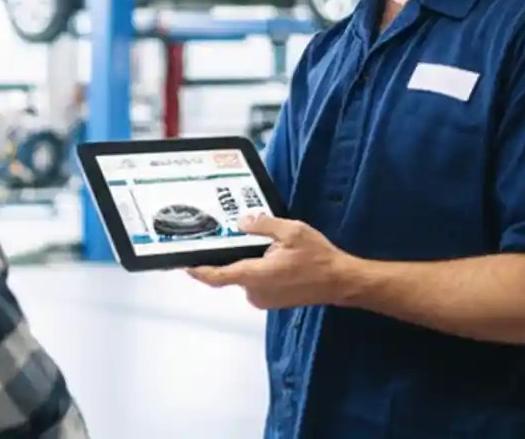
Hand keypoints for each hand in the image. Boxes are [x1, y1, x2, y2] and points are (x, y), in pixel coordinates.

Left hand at [186, 214, 358, 309]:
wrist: (341, 281)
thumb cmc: (318, 257)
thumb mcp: (291, 231)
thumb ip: (262, 225)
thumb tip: (242, 223)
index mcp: (254, 275)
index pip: (217, 276)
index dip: (198, 271)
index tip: (184, 264)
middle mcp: (255, 292)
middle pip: (232, 271)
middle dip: (236, 255)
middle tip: (243, 236)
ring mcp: (264, 299)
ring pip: (246, 276)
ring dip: (251, 262)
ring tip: (270, 246)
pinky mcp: (273, 301)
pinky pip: (257, 282)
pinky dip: (260, 270)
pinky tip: (277, 257)